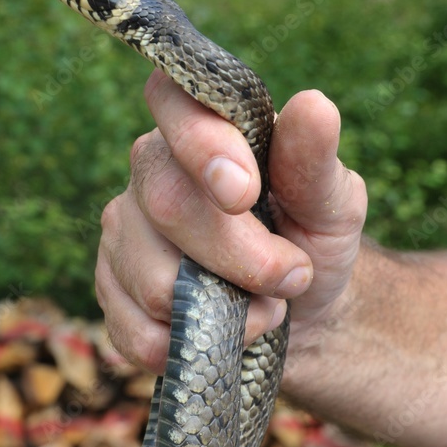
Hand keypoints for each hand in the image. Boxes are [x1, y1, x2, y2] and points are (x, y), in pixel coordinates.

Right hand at [95, 69, 367, 372]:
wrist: (300, 311)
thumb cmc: (312, 240)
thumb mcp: (333, 203)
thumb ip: (316, 162)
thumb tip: (314, 106)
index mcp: (201, 128)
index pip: (172, 100)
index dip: (201, 144)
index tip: (245, 193)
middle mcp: (149, 173)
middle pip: (167, 205)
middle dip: (241, 256)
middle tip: (292, 276)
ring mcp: (123, 235)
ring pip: (153, 282)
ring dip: (226, 312)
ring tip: (261, 306)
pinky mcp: (112, 294)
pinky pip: (140, 334)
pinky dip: (196, 346)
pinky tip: (223, 332)